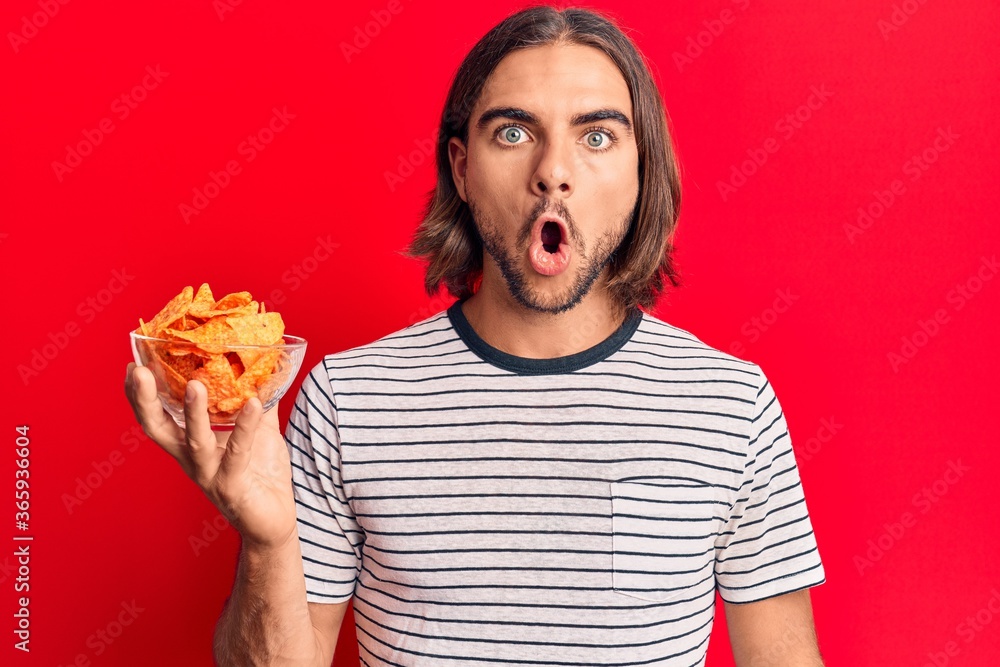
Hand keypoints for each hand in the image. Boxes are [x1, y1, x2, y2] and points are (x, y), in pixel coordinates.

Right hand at [124, 362, 296, 549]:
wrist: (274, 521)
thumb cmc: (260, 474)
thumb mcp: (258, 431)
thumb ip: (257, 401)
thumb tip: (264, 368)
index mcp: (189, 445)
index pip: (156, 418)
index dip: (140, 396)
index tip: (132, 366)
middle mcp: (191, 460)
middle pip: (158, 429)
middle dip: (145, 401)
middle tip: (139, 371)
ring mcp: (210, 474)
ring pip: (195, 442)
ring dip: (193, 413)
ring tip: (195, 384)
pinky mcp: (232, 486)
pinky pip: (237, 453)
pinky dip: (245, 427)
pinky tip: (252, 404)